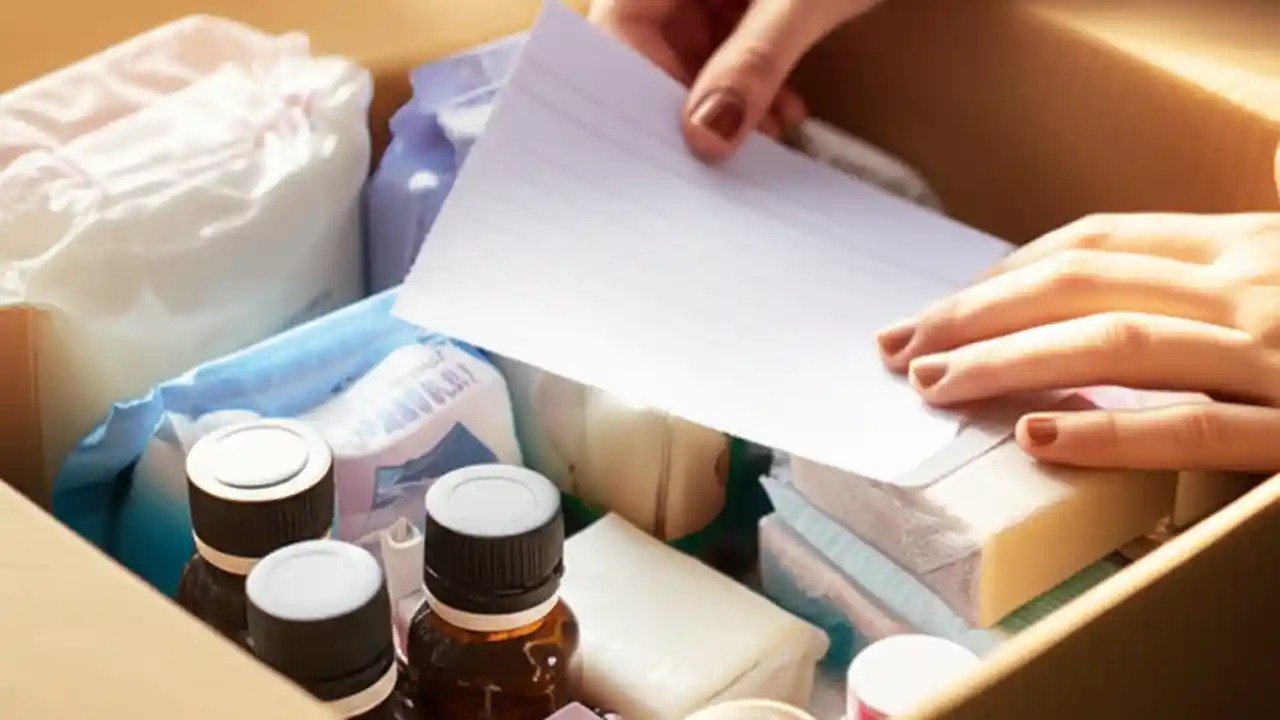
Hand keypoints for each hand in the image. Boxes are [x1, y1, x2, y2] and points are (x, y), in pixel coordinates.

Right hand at [590, 0, 878, 161]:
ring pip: (692, 53)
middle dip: (691, 103)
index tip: (673, 143)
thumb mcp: (801, 2)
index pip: (618, 28)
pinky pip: (726, 47)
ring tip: (770, 134)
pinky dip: (752, 84)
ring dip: (729, 102)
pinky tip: (785, 109)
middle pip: (651, 46)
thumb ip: (753, 64)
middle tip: (721, 154)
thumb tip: (707, 138)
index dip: (634, 89)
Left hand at [876, 212, 1279, 472]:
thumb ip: (1227, 258)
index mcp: (1244, 245)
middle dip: (976, 314)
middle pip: (1081, 285)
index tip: (937, 313)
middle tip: (900, 348)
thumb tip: (1194, 219)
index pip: (1096, 246)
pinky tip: (1034, 435)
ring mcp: (1273, 352)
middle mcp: (1250, 285)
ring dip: (1009, 361)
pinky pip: (1191, 427)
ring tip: (935, 385)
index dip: (1001, 276)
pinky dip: (1108, 431)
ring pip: (1115, 342)